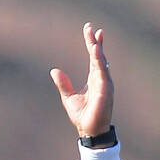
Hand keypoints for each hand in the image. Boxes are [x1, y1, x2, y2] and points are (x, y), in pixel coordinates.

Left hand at [50, 22, 113, 137]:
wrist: (89, 131)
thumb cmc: (82, 116)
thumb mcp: (69, 98)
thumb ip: (63, 84)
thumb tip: (54, 71)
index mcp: (93, 79)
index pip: (93, 58)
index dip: (92, 44)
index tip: (90, 31)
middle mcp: (101, 79)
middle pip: (98, 56)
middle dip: (95, 42)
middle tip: (91, 28)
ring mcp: (104, 83)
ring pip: (101, 62)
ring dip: (97, 49)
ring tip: (94, 37)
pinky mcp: (105, 89)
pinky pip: (103, 72)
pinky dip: (99, 61)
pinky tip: (96, 51)